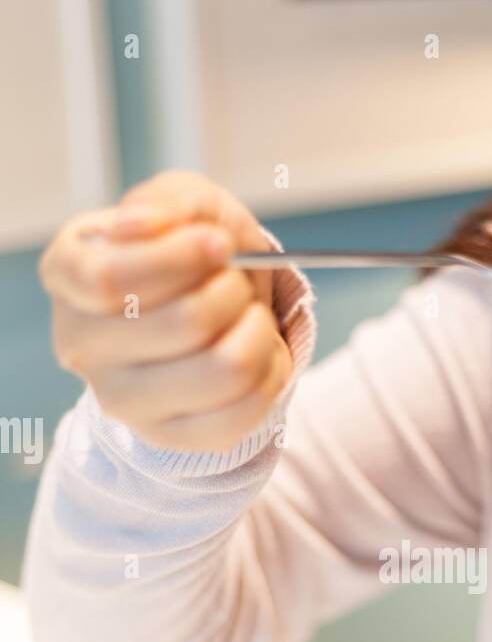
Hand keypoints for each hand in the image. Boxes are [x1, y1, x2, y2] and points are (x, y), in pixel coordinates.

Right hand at [39, 170, 293, 451]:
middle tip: (238, 279)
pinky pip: (244, 409)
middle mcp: (82, 344)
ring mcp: (122, 399)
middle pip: (182, 324)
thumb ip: (169, 204)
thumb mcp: (182, 204)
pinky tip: (259, 352)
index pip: (109, 280)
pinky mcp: (170, 437)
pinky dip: (272, 370)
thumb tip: (146, 225)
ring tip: (251, 316)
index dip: (178, 258)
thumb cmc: (189, 253)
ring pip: (224, 369)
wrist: (212, 310)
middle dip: (233, 290)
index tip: (219, 242)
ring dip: (259, 331)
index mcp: (68, 275)